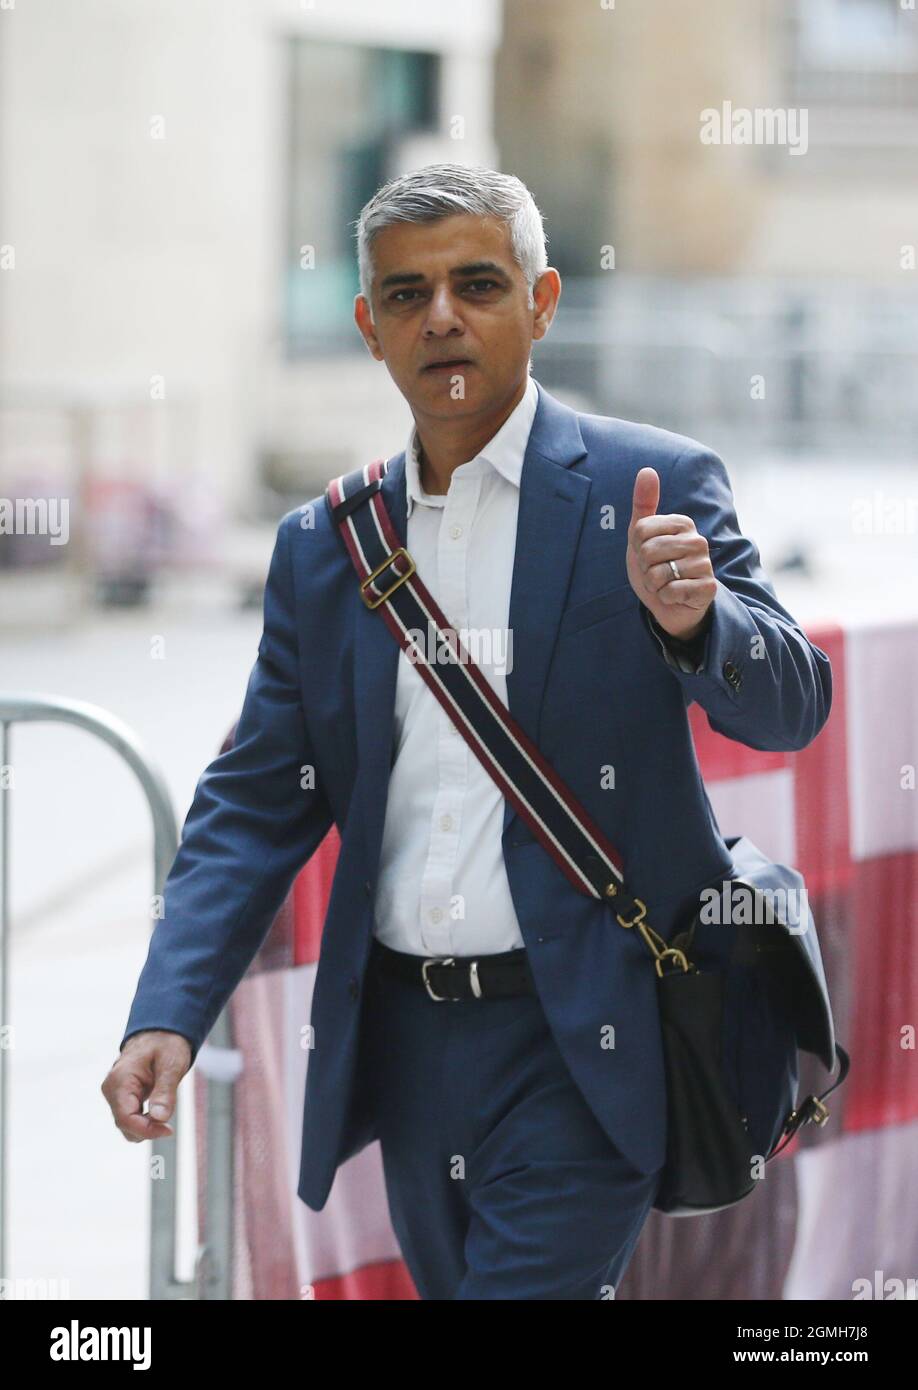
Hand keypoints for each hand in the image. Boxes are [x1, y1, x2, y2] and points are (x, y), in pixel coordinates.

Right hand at [101, 1030, 191, 1143]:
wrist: (159, 1032)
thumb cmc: (166, 1043)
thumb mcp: (171, 1063)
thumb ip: (165, 1090)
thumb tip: (160, 1118)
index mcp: (120, 1080)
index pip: (126, 1119)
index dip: (146, 1130)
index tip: (168, 1130)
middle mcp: (112, 1089)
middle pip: (125, 1125)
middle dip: (147, 1129)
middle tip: (169, 1124)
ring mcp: (114, 1094)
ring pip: (127, 1125)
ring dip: (146, 1126)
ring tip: (164, 1109)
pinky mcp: (120, 1097)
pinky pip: (130, 1117)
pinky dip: (144, 1120)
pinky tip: (158, 1110)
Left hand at [626, 466, 716, 640]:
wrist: (670, 603)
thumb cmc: (656, 567)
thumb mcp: (642, 536)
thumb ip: (643, 504)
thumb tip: (647, 470)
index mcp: (682, 523)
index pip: (641, 529)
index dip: (637, 547)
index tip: (648, 554)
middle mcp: (697, 540)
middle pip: (648, 551)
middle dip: (645, 568)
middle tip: (656, 572)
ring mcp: (705, 564)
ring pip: (658, 573)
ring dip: (654, 584)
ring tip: (665, 583)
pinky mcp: (708, 588)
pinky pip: (670, 591)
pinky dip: (665, 597)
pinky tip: (674, 596)